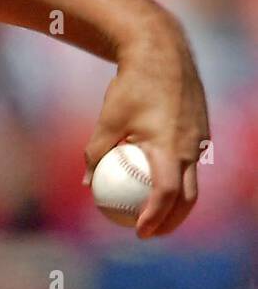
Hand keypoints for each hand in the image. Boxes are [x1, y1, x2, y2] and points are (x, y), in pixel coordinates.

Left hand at [83, 19, 209, 238]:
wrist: (163, 54)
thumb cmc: (131, 85)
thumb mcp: (108, 118)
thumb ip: (97, 151)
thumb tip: (87, 182)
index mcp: (169, 146)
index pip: (166, 193)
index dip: (155, 216)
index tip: (139, 231)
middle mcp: (190, 148)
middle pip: (188, 198)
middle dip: (172, 222)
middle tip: (149, 233)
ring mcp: (199, 141)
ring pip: (193, 184)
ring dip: (178, 206)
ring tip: (156, 218)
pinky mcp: (200, 134)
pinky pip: (191, 167)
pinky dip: (179, 182)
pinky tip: (158, 185)